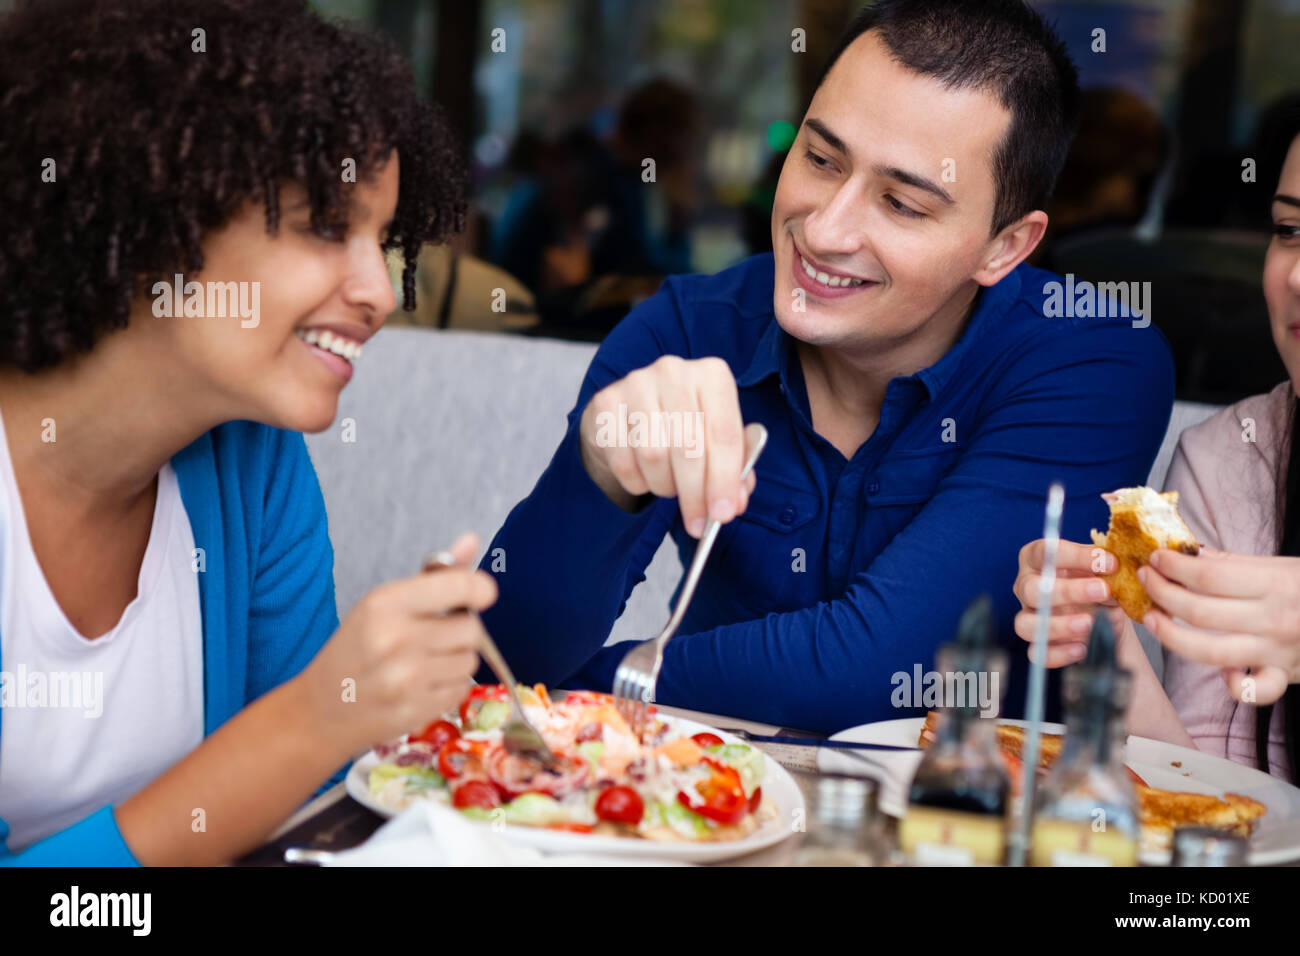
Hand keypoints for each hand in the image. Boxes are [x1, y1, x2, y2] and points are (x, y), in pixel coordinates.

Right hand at [299, 532, 495, 753]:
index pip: (460, 587)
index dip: (481, 589)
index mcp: (385, 603)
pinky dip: (449, 687)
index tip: (482, 595)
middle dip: (462, 631)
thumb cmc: (355, 650)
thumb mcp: (383, 604)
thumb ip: (433, 576)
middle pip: (472, 629)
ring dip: (456, 661)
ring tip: (424, 664)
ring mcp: (405, 679)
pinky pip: (461, 689)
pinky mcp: (414, 711)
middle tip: (436, 637)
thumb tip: (472, 540)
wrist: (319, 711)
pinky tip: (421, 687)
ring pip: (470, 661)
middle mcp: (396, 639)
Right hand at [578, 355, 758, 536]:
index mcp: (712, 376)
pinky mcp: (606, 404)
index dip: (725, 480)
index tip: (723, 514)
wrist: (632, 411)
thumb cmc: (684, 427)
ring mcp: (636, 384)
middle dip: (695, 494)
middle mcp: (674, 372)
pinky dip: (639, 482)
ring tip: (670, 486)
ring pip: (654, 456)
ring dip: (665, 486)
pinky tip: (646, 475)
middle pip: (688, 447)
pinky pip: (624, 461)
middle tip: (698, 524)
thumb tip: (733, 505)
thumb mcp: (716, 443)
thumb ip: (734, 473)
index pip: (724, 434)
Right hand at [1013, 538, 1135, 666]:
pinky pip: (1038, 653)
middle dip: (1068, 591)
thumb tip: (1115, 567)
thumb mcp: (1104, 569)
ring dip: (1059, 625)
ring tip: (1089, 624)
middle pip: (1032, 589)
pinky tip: (1083, 648)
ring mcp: (1028, 617)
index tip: (1111, 563)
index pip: (1046, 553)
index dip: (1077, 556)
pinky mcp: (1036, 645)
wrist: (1104, 614)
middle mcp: (1026, 586)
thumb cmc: (1098, 581)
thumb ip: (1105, 567)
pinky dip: (1060, 653)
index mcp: (1037, 559)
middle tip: (1102, 591)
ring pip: (1026, 624)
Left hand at [1139, 547, 1299, 703]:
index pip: (1209, 575)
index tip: (1156, 558)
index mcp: (1275, 585)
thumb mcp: (1286, 566)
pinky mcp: (1282, 677)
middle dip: (1162, 594)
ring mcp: (1275, 652)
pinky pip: (1250, 690)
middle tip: (1146, 580)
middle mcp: (1273, 620)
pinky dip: (1229, 684)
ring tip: (1153, 618)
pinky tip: (1215, 670)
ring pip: (1209, 651)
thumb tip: (1192, 553)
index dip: (1174, 566)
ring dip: (1172, 636)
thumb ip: (1237, 563)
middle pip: (1200, 611)